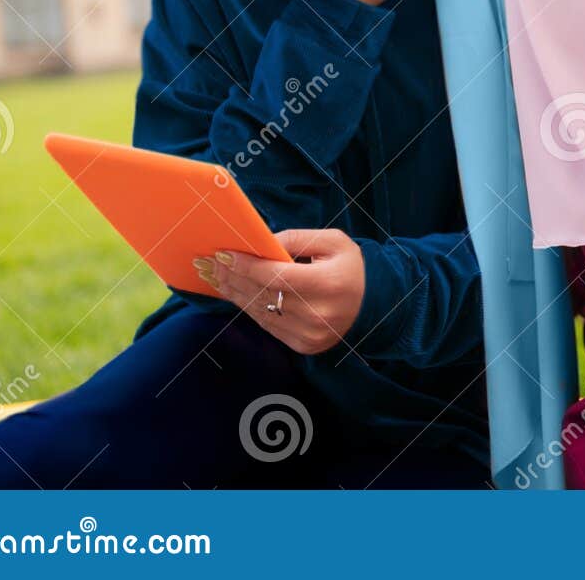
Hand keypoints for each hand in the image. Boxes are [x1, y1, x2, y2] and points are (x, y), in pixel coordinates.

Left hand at [193, 229, 366, 355]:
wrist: (374, 304)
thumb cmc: (351, 267)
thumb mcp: (333, 242)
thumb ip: (297, 239)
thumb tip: (261, 243)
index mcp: (327, 285)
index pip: (276, 276)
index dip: (246, 265)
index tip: (223, 254)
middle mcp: (318, 314)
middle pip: (263, 295)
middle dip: (233, 277)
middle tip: (210, 263)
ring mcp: (310, 335)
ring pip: (261, 312)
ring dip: (235, 294)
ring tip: (217, 277)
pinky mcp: (304, 346)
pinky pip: (268, 325)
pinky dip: (249, 308)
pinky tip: (236, 294)